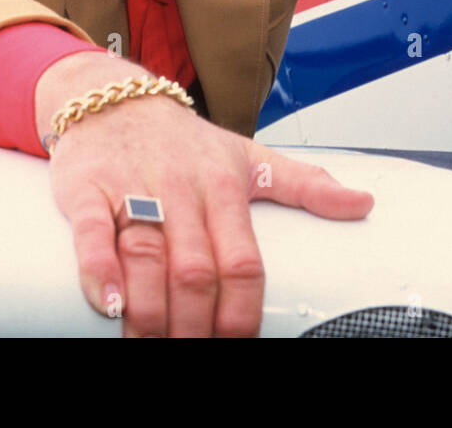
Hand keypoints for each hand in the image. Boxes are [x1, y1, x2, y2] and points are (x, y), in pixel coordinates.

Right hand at [36, 52, 373, 335]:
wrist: (113, 98)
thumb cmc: (186, 141)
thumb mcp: (250, 156)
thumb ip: (305, 184)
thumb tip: (364, 204)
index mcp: (224, 188)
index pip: (243, 260)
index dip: (243, 311)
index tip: (238, 342)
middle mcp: (181, 190)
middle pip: (195, 270)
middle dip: (195, 324)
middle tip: (190, 352)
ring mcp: (132, 188)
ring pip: (145, 257)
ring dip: (150, 312)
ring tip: (151, 343)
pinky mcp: (87, 188)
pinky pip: (92, 232)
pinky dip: (99, 271)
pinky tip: (109, 304)